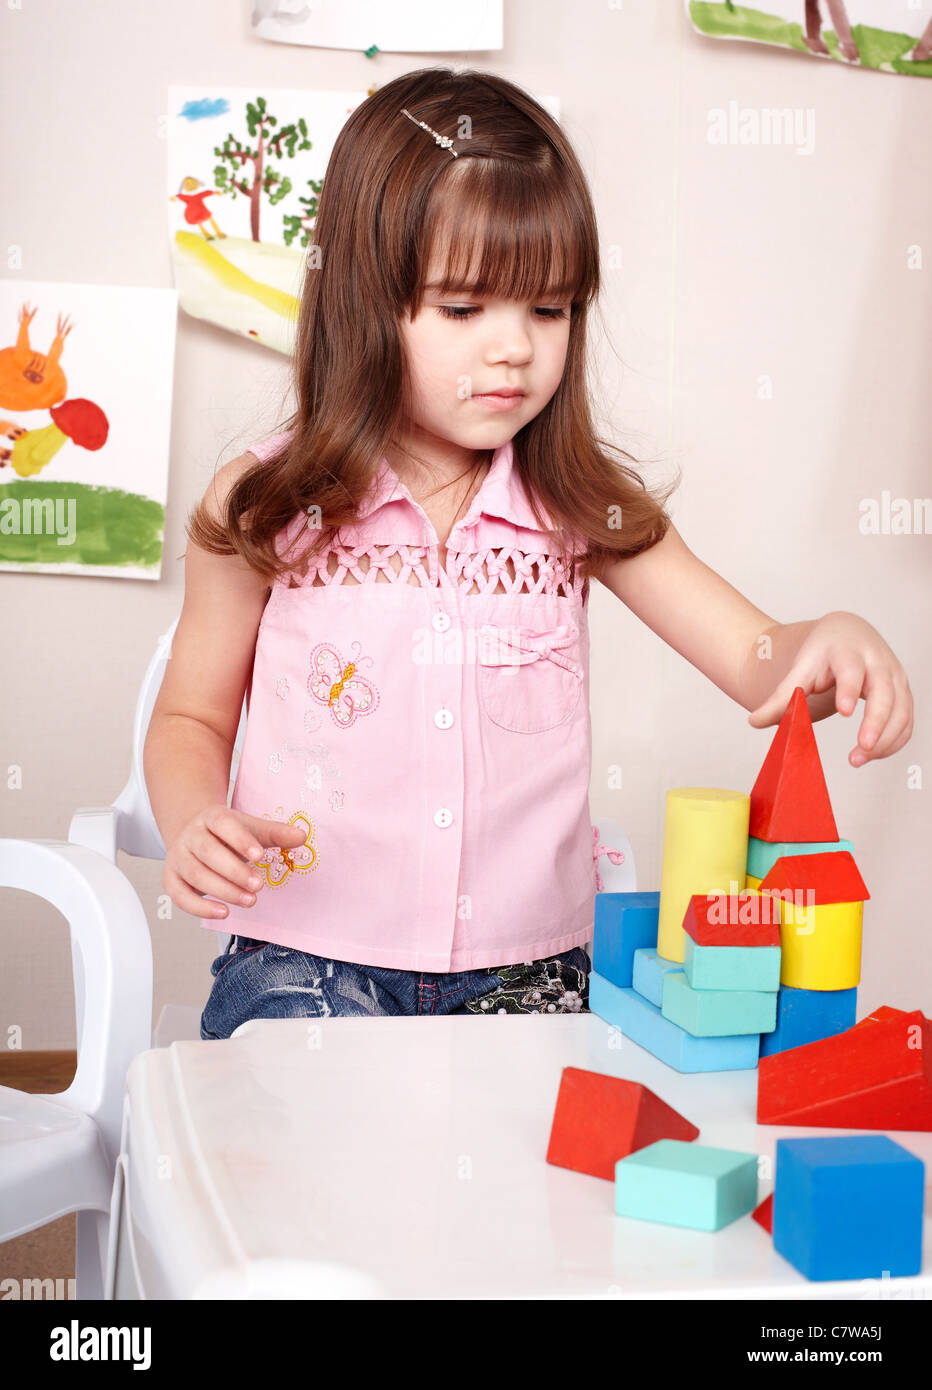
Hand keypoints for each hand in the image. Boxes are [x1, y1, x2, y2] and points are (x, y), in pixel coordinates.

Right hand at [163, 805, 307, 918]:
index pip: (223, 824)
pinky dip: (200, 907)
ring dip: (224, 891)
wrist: (195, 835)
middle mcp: (191, 835)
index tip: (260, 856)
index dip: (241, 840)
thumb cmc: (227, 834)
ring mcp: (178, 857)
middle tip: (259, 885)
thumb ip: (275, 833)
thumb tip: (301, 836)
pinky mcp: (170, 878)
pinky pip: (180, 895)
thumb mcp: (251, 828)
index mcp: (211, 817)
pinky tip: (223, 913)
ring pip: (196, 874)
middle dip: (235, 871)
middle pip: (208, 852)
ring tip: (250, 900)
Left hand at [747, 611, 912, 766]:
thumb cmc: (822, 653)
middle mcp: (876, 660)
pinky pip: (906, 719)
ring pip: (901, 708)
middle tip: (861, 747)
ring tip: (858, 759)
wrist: (846, 634)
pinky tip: (872, 754)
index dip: (849, 690)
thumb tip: (753, 721)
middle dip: (876, 722)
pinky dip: (894, 740)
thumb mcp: (799, 669)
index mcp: (846, 650)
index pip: (851, 669)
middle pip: (884, 691)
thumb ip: (780, 697)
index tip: (844, 712)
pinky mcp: (903, 690)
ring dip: (885, 738)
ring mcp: (893, 675)